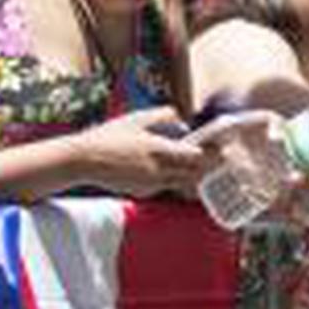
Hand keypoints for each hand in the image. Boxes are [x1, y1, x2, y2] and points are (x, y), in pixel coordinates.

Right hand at [74, 107, 212, 195]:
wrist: (83, 160)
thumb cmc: (109, 136)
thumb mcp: (137, 118)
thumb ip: (164, 115)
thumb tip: (182, 120)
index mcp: (160, 149)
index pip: (197, 156)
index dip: (214, 154)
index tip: (225, 149)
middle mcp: (159, 170)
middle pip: (196, 174)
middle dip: (210, 167)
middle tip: (222, 160)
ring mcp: (151, 184)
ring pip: (183, 183)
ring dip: (194, 176)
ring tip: (203, 166)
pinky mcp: (144, 193)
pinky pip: (165, 186)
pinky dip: (173, 179)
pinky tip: (172, 171)